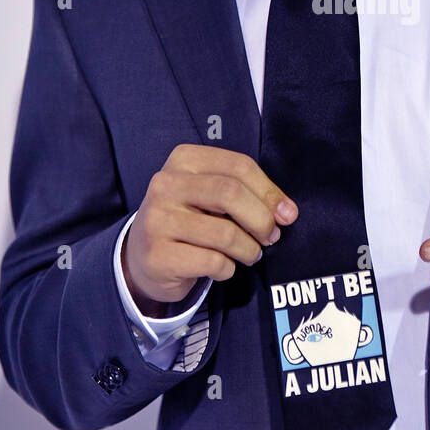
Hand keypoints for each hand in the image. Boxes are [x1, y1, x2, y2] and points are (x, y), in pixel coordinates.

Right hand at [123, 144, 297, 315]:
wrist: (142, 256)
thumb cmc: (189, 219)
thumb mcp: (211, 195)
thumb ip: (246, 194)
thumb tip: (287, 212)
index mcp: (184, 160)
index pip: (239, 166)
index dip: (269, 192)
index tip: (287, 214)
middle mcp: (165, 184)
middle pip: (231, 194)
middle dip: (261, 220)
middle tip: (270, 237)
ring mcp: (157, 220)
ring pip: (225, 234)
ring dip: (248, 250)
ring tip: (250, 254)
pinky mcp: (157, 255)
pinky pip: (212, 262)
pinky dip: (228, 269)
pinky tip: (222, 267)